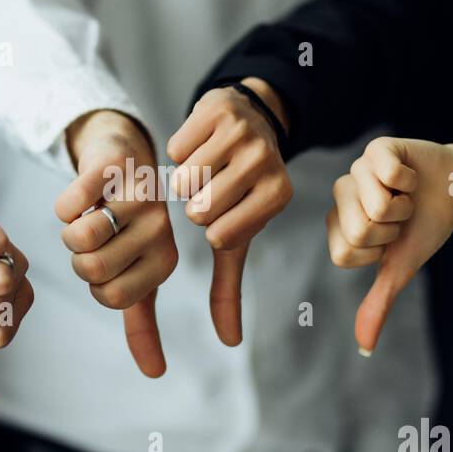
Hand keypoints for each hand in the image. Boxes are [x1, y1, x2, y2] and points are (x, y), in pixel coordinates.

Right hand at [55, 110, 176, 377]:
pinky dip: (63, 205)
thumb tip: (155, 373)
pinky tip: (82, 195)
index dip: (95, 283)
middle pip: (91, 270)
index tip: (106, 259)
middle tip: (95, 236)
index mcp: (165, 259)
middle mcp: (159, 229)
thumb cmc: (128, 223)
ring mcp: (138, 195)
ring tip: (88, 217)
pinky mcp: (113, 167)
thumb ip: (143, 324)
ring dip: (69, 230)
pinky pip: (68, 205)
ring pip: (78, 239)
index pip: (111, 297)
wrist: (124, 157)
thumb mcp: (138, 273)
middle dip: (79, 258)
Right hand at [166, 78, 291, 345]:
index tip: (221, 211)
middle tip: (211, 187)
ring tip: (205, 167)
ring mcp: (244, 133)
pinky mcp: (219, 109)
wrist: (245, 120)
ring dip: (184, 177)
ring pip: (184, 177)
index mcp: (277, 196)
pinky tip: (198, 144)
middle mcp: (267, 163)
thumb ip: (228, 288)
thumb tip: (230, 343)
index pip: (219, 234)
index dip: (208, 227)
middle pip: (199, 208)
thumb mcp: (235, 236)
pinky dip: (177, 150)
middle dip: (194, 203)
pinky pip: (175, 147)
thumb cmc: (236, 190)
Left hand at [330, 136, 452, 354]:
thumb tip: (365, 347)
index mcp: (339, 226)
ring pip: (377, 202)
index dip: (378, 251)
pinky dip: (411, 180)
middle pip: (359, 229)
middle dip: (393, 228)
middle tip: (401, 216)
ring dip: (405, 204)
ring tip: (407, 196)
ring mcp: (356, 170)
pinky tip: (411, 177)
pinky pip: (388, 171)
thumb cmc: (424, 229)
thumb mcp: (401, 269)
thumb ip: (378, 303)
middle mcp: (340, 196)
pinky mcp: (376, 148)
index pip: (346, 253)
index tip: (391, 239)